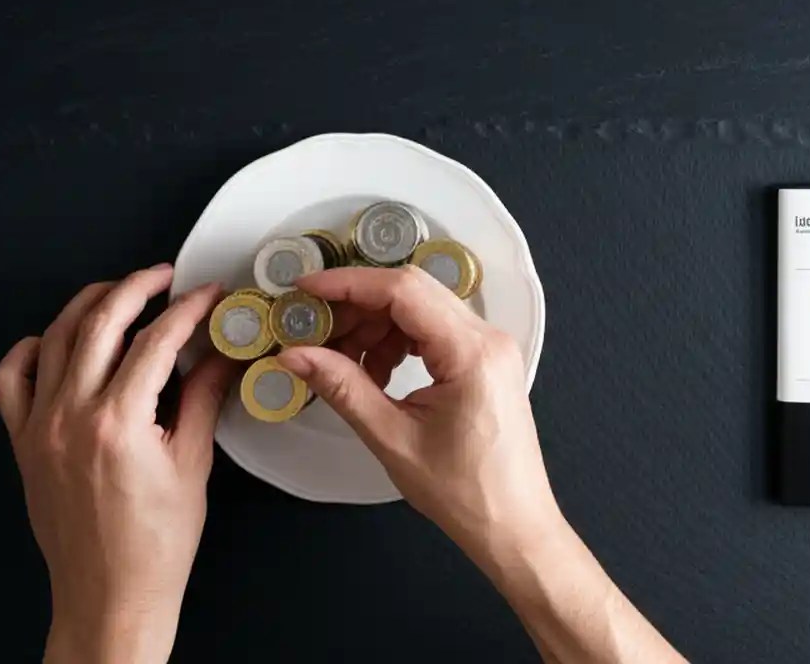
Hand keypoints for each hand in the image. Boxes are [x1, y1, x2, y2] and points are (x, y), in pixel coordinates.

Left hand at [0, 264, 237, 663]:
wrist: (111, 592)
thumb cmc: (155, 544)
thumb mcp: (193, 465)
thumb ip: (202, 400)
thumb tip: (221, 356)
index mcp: (119, 423)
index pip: (157, 341)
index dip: (188, 309)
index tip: (208, 296)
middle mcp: (71, 417)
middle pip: (101, 323)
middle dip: (137, 287)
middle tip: (166, 277)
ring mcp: (40, 427)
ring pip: (56, 338)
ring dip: (89, 305)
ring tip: (120, 294)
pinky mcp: (24, 442)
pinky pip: (11, 378)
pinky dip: (33, 349)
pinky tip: (59, 342)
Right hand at [280, 267, 685, 662]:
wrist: (513, 525)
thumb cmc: (465, 492)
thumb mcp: (392, 438)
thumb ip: (343, 387)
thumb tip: (296, 354)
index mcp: (472, 353)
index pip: (403, 290)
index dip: (348, 284)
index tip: (306, 289)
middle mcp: (489, 339)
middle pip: (412, 292)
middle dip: (357, 306)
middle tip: (314, 330)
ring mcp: (492, 348)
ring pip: (421, 309)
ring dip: (376, 326)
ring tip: (343, 364)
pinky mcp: (487, 361)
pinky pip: (435, 331)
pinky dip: (398, 341)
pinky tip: (374, 373)